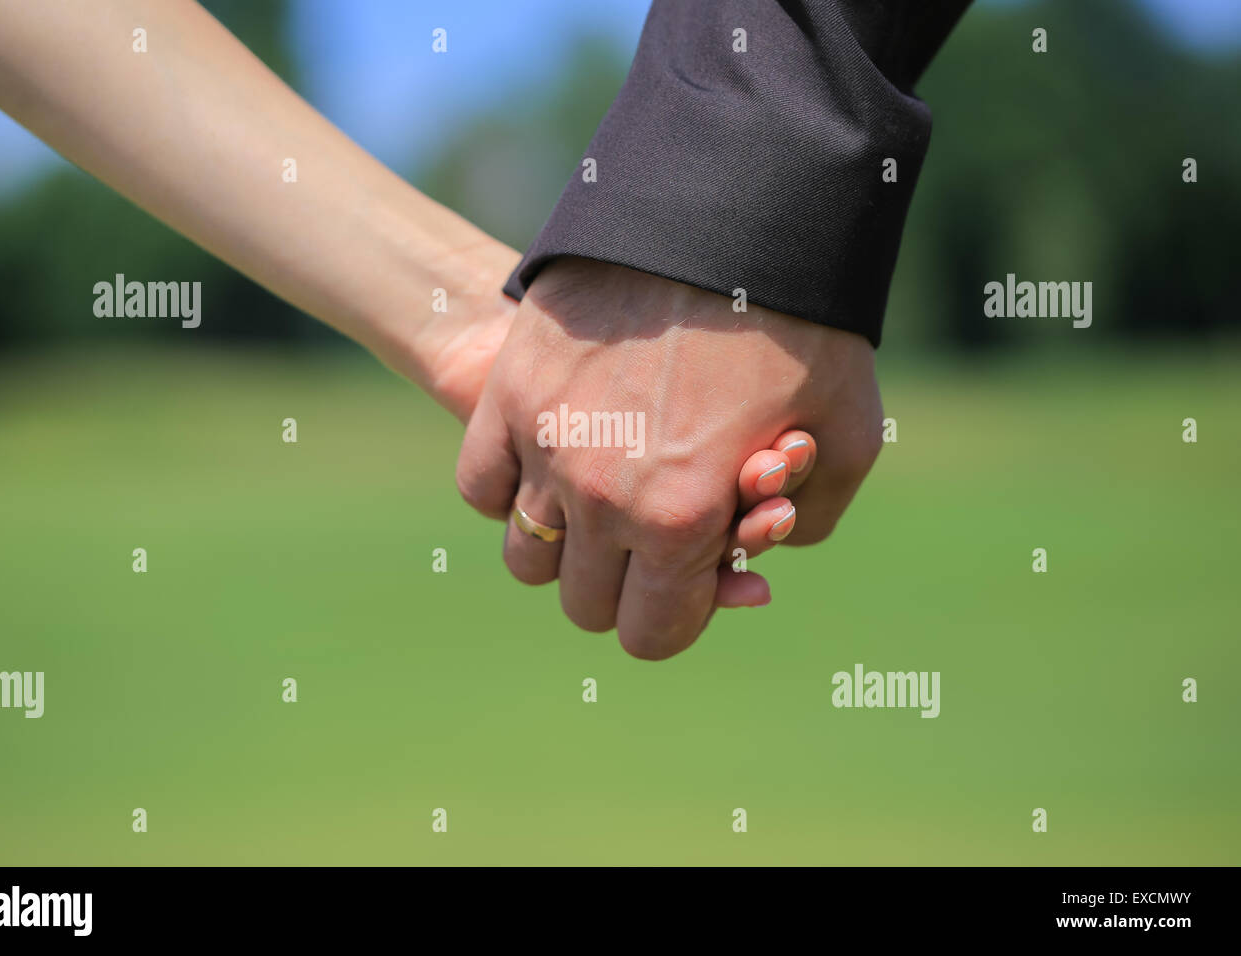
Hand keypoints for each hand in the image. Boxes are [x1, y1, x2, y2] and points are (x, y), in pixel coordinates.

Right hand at [456, 257, 883, 658]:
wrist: (732, 205)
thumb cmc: (805, 320)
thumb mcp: (846, 435)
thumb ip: (804, 521)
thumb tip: (754, 557)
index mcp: (683, 520)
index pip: (652, 634)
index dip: (677, 621)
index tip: (690, 586)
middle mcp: (603, 497)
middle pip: (585, 604)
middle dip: (627, 586)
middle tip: (656, 538)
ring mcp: (545, 444)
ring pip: (527, 556)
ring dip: (565, 547)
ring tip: (603, 500)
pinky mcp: (508, 392)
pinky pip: (481, 485)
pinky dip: (513, 488)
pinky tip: (556, 458)